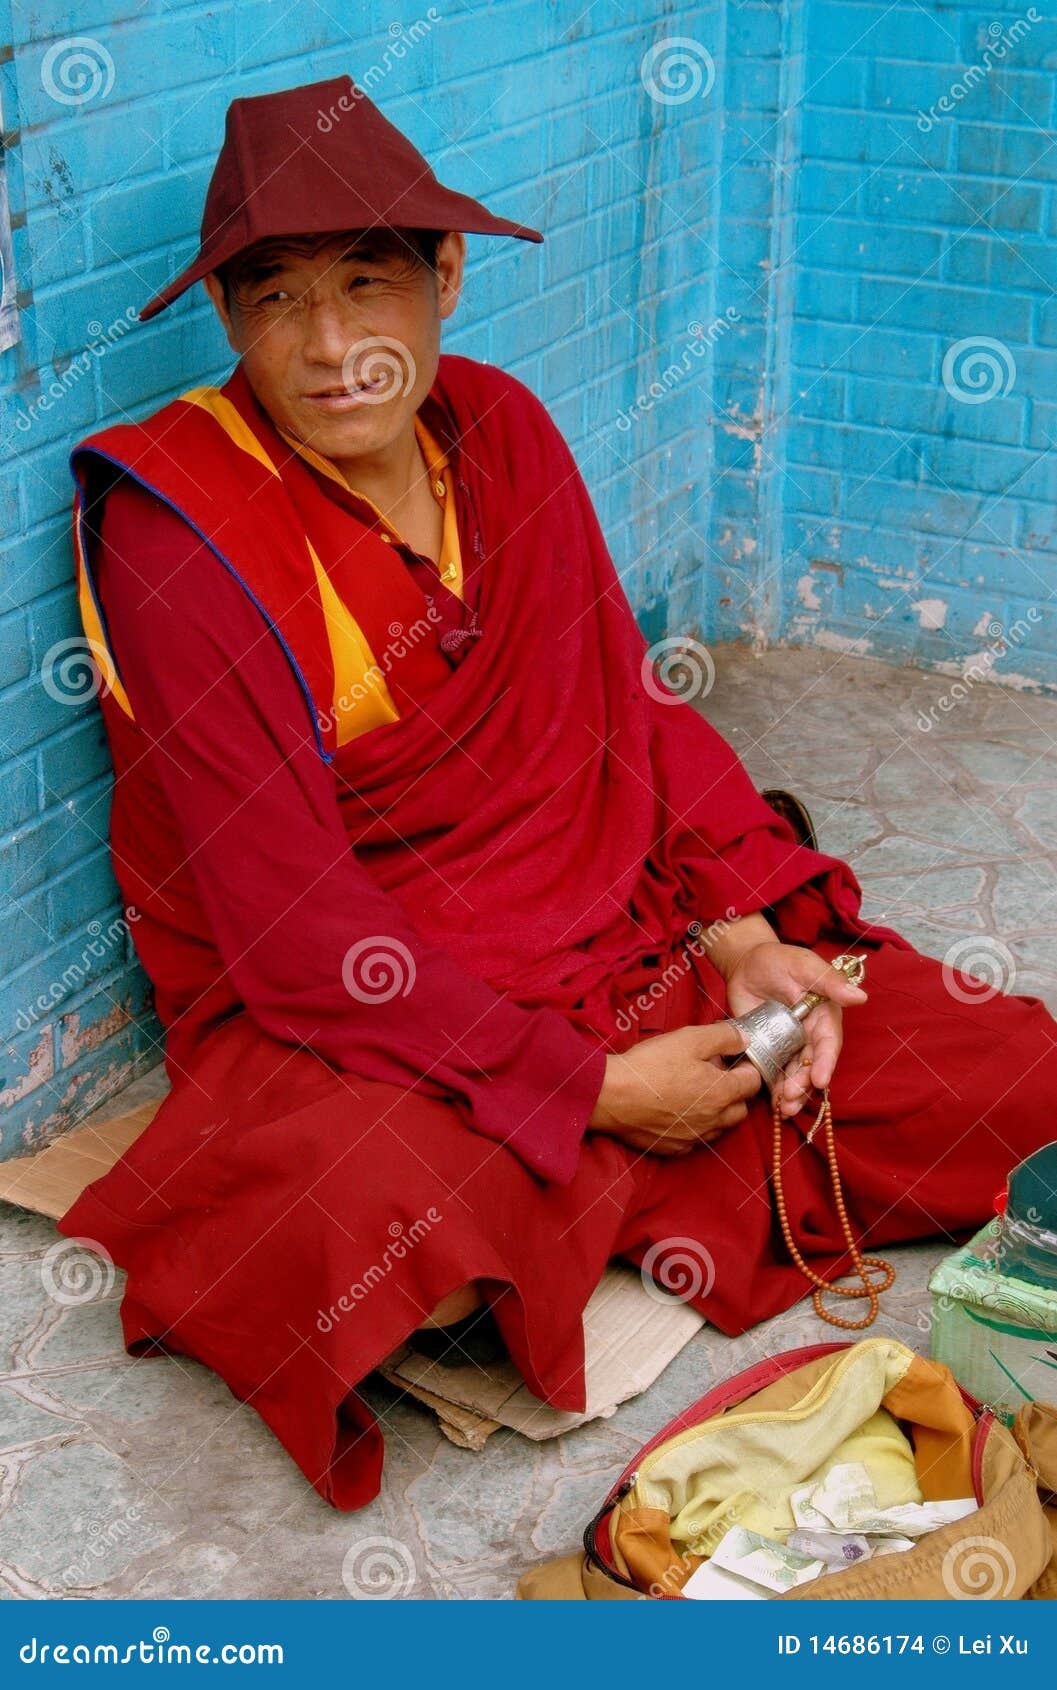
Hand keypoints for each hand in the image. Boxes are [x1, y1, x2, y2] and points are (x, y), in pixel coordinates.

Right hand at [588, 1021, 761, 1156]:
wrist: (611, 1096)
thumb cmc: (650, 1065)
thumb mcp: (689, 1038)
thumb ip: (724, 1037)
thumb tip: (745, 1039)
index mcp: (721, 1093)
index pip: (753, 1083)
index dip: (748, 1067)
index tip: (736, 1059)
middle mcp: (713, 1120)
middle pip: (741, 1110)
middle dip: (736, 1093)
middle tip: (717, 1075)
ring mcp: (694, 1137)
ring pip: (720, 1127)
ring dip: (718, 1112)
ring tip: (697, 1093)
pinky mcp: (675, 1148)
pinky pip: (696, 1139)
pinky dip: (695, 1126)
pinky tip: (680, 1112)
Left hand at [723, 941, 867, 1117]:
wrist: (746, 964)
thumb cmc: (779, 960)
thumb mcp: (804, 965)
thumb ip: (829, 982)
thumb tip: (860, 997)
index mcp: (824, 1015)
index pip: (828, 1042)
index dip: (825, 1062)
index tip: (820, 1080)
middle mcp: (810, 1034)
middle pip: (811, 1064)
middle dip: (804, 1084)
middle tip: (792, 1098)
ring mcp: (790, 1044)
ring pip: (795, 1073)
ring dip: (792, 1093)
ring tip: (784, 1109)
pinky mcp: (770, 1049)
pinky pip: (774, 1072)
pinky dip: (774, 1089)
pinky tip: (772, 1104)